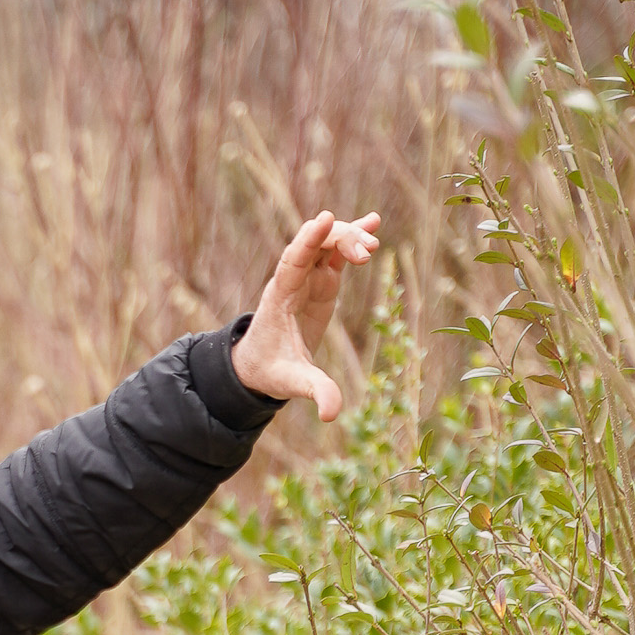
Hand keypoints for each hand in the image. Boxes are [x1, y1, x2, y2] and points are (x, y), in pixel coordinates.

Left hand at [230, 210, 380, 422]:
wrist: (258, 366)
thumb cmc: (270, 372)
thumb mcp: (291, 383)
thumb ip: (314, 392)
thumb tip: (332, 414)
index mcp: (280, 299)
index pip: (293, 262)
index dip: (307, 241)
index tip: (323, 219)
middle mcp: (293, 282)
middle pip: (315, 246)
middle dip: (340, 242)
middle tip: (367, 254)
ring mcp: (308, 279)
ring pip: (328, 244)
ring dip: (350, 238)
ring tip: (373, 247)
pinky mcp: (320, 282)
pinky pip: (336, 252)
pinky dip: (353, 237)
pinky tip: (375, 223)